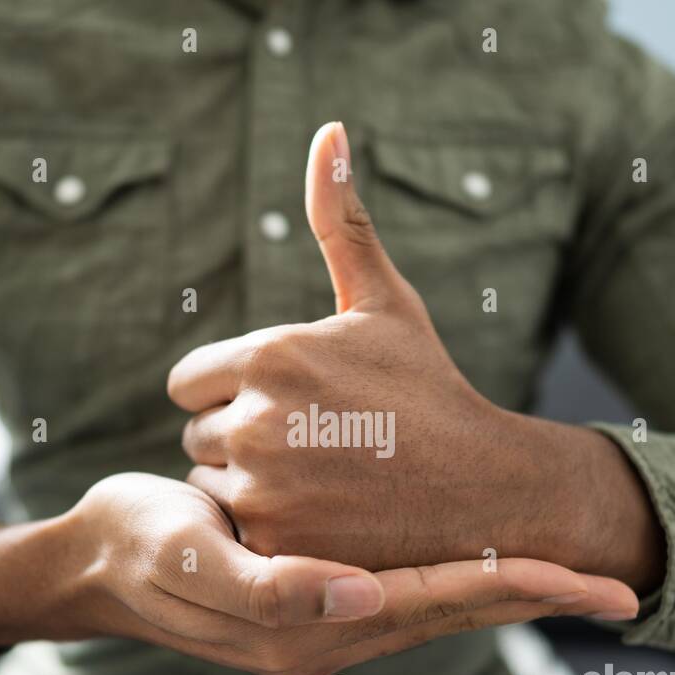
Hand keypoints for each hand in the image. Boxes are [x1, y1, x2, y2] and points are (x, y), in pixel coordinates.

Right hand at [0, 473, 638, 674]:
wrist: (103, 560)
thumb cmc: (143, 547)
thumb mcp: (194, 558)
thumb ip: (276, 587)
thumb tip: (366, 595)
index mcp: (314, 630)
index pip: (442, 605)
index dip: (520, 590)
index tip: (596, 585)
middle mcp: (337, 636)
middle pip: (461, 612)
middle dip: (540, 598)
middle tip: (624, 590)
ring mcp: (335, 621)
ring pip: (445, 604)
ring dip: (511, 591)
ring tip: (580, 577)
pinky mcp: (326, 598)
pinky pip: (413, 592)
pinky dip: (463, 579)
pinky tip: (492, 560)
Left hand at [169, 122, 664, 590]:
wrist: (484, 491)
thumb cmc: (428, 391)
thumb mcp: (384, 303)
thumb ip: (341, 221)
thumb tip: (329, 129)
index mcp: (268, 353)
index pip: (190, 381)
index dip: (233, 393)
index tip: (290, 406)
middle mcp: (254, 419)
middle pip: (199, 436)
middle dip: (242, 441)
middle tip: (314, 449)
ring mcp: (263, 487)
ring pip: (213, 487)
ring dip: (251, 488)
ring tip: (320, 484)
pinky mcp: (274, 545)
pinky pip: (234, 534)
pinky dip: (265, 532)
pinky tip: (319, 520)